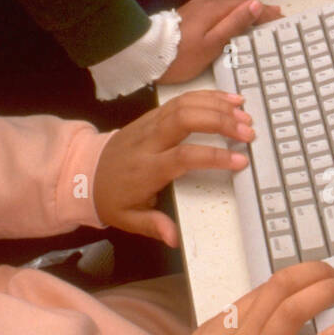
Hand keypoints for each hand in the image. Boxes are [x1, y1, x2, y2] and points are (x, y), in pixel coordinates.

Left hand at [92, 90, 254, 245]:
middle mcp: (149, 140)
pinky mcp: (152, 114)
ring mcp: (150, 123)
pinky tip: (228, 99)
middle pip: (184, 119)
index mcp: (147, 168)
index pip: (183, 156)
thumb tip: (173, 238)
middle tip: (248, 132)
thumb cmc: (112, 196)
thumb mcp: (127, 218)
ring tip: (244, 115)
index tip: (240, 161)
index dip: (213, 156)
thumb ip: (152, 225)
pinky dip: (206, 96)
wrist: (85, 171)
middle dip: (219, 122)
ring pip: (184, 104)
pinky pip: (180, 99)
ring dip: (217, 105)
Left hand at [158, 0, 281, 84]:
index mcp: (214, 9)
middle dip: (257, 11)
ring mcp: (196, 10)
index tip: (279, 16)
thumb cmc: (181, 55)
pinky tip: (232, 24)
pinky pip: (216, 14)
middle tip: (274, 17)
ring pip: (226, 9)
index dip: (264, 10)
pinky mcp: (189, 17)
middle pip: (237, 5)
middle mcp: (205, 4)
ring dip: (244, 13)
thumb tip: (255, 5)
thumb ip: (234, 24)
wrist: (146, 55)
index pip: (246, 5)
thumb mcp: (212, 43)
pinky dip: (230, 17)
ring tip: (258, 20)